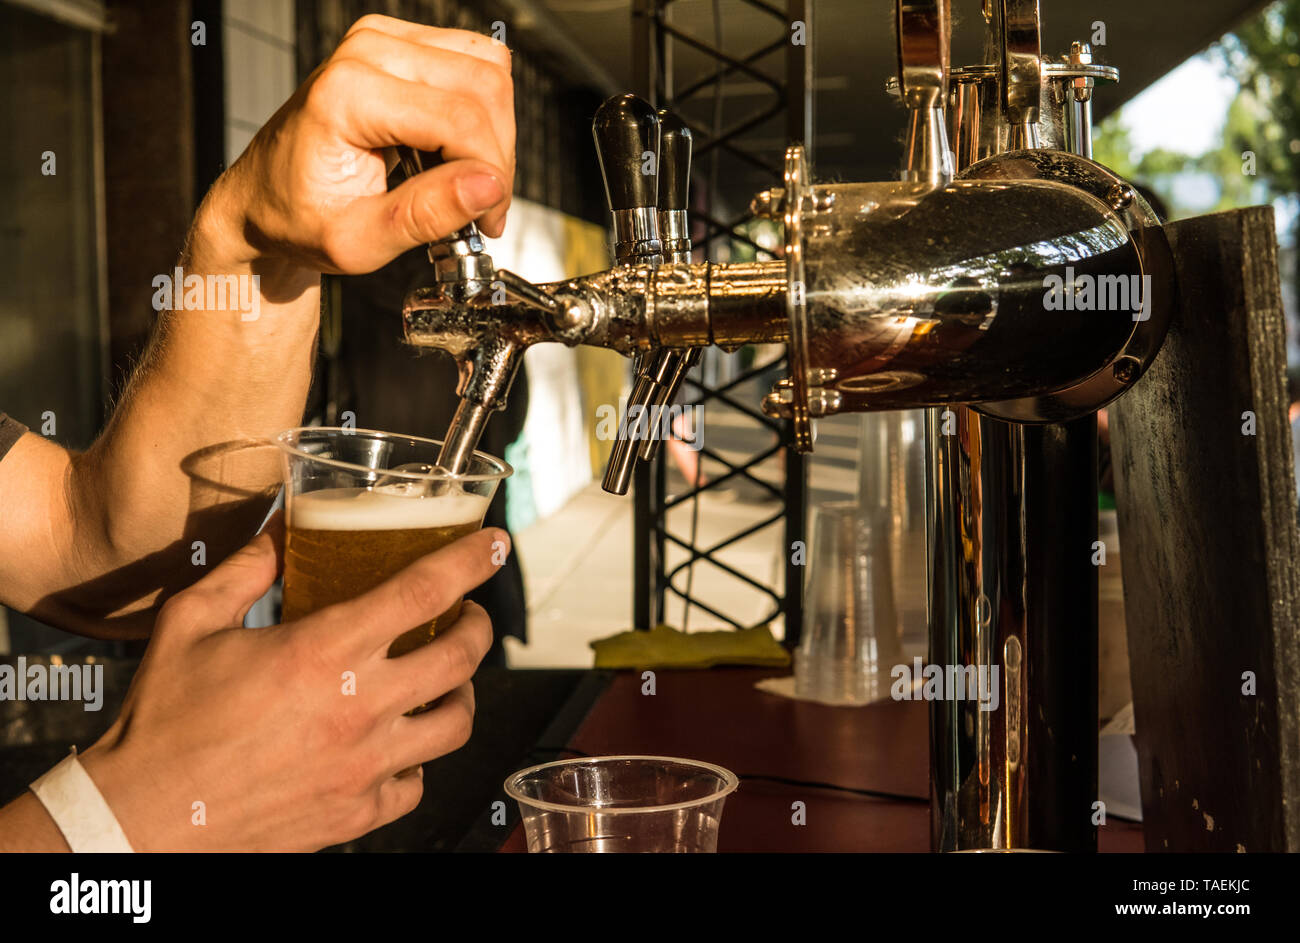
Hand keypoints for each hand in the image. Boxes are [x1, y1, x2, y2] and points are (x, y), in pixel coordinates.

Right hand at [79, 515, 508, 851]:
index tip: (496, 545)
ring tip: (446, 678)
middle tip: (469, 614)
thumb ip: (243, 570)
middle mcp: (359, 707)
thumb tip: (277, 534)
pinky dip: (419, 760)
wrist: (138, 820)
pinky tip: (401, 743)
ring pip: (457, 722)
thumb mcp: (191, 624)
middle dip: (479, 625)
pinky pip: (418, 784)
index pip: (425, 591)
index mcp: (324, 651)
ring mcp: (365, 766)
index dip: (471, 561)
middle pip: (462, 656)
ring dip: (463, 691)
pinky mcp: (358, 814)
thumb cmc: (161, 723)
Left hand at [198, 14, 514, 275]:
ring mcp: (385, 40)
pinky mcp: (402, 44)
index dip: (491, 175)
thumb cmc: (298, 217)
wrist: (266, 197)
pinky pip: (474, 63)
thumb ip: (426, 213)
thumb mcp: (358, 240)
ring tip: (473, 182)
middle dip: (498, 155)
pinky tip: (461, 152)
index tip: (489, 220)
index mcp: (348, 93)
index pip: (461, 119)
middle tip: (486, 208)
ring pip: (489, 70)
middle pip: (484, 88)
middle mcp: (368, 51)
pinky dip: (484, 112)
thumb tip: (488, 188)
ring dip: (496, 133)